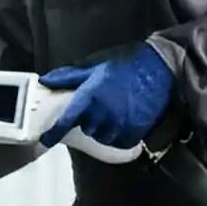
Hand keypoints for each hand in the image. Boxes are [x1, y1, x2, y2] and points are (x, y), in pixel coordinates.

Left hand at [38, 43, 173, 148]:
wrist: (161, 68)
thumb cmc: (125, 64)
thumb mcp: (95, 65)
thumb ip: (69, 76)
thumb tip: (46, 80)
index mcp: (89, 96)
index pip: (67, 120)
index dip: (54, 132)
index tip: (45, 140)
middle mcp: (102, 114)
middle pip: (86, 128)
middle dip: (88, 121)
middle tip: (96, 108)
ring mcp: (120, 125)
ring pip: (103, 136)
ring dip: (103, 129)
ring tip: (111, 113)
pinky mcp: (136, 132)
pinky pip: (120, 141)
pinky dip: (119, 134)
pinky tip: (124, 120)